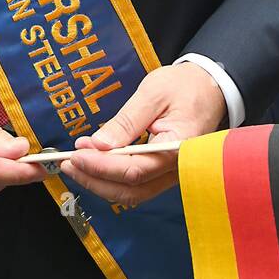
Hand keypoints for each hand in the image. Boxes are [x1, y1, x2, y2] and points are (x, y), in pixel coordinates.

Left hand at [59, 63, 227, 208]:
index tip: (77, 154)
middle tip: (69, 163)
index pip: (135, 169)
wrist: (209, 87)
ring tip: (76, 165)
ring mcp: (171, 174)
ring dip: (101, 182)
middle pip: (131, 189)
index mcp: (179, 148)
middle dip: (95, 179)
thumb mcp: (153, 93)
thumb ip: (127, 121)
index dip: (102, 166)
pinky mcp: (164, 172)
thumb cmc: (185, 86)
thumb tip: (100, 144)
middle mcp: (177, 169)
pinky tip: (95, 164)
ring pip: (133, 192)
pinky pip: (137, 184)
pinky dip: (113, 179)